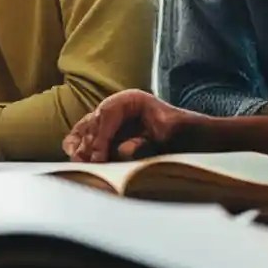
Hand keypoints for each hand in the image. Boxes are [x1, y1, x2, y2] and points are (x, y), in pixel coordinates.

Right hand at [63, 90, 205, 162]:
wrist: (192, 140)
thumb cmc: (183, 135)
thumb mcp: (171, 137)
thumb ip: (147, 143)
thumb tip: (124, 150)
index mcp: (133, 99)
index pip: (108, 113)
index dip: (101, 137)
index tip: (98, 159)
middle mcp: (118, 105)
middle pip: (94, 122)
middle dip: (90, 145)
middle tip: (90, 167)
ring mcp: (110, 118)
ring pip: (86, 128)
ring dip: (82, 147)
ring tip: (82, 165)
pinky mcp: (105, 132)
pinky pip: (83, 133)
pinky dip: (77, 144)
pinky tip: (75, 157)